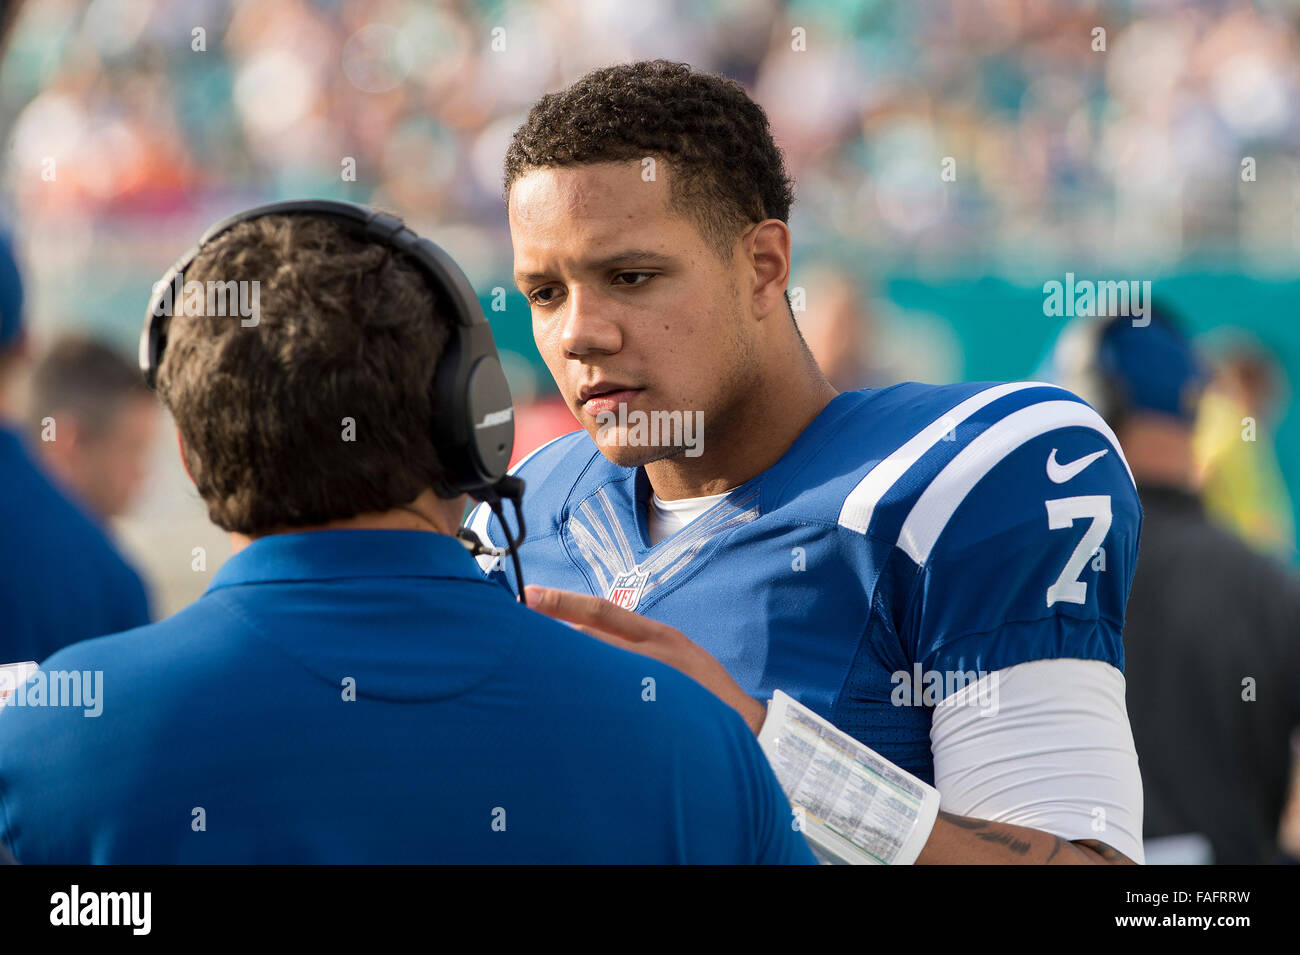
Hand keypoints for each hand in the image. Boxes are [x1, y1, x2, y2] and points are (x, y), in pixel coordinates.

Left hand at [524, 585, 767, 733]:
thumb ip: (639, 647)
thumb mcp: (679, 656)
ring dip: (559, 666)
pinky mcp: (651, 714)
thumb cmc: (707, 694)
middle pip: (589, 638)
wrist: (750, 729)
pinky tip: (557, 706)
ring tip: (523, 665)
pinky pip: (605, 704)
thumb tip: (591, 638)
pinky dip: (580, 700)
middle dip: (549, 633)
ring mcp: (651, 685)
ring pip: (593, 669)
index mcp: (660, 636)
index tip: (528, 595)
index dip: (562, 603)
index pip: (603, 611)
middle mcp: (654, 655)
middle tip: (510, 629)